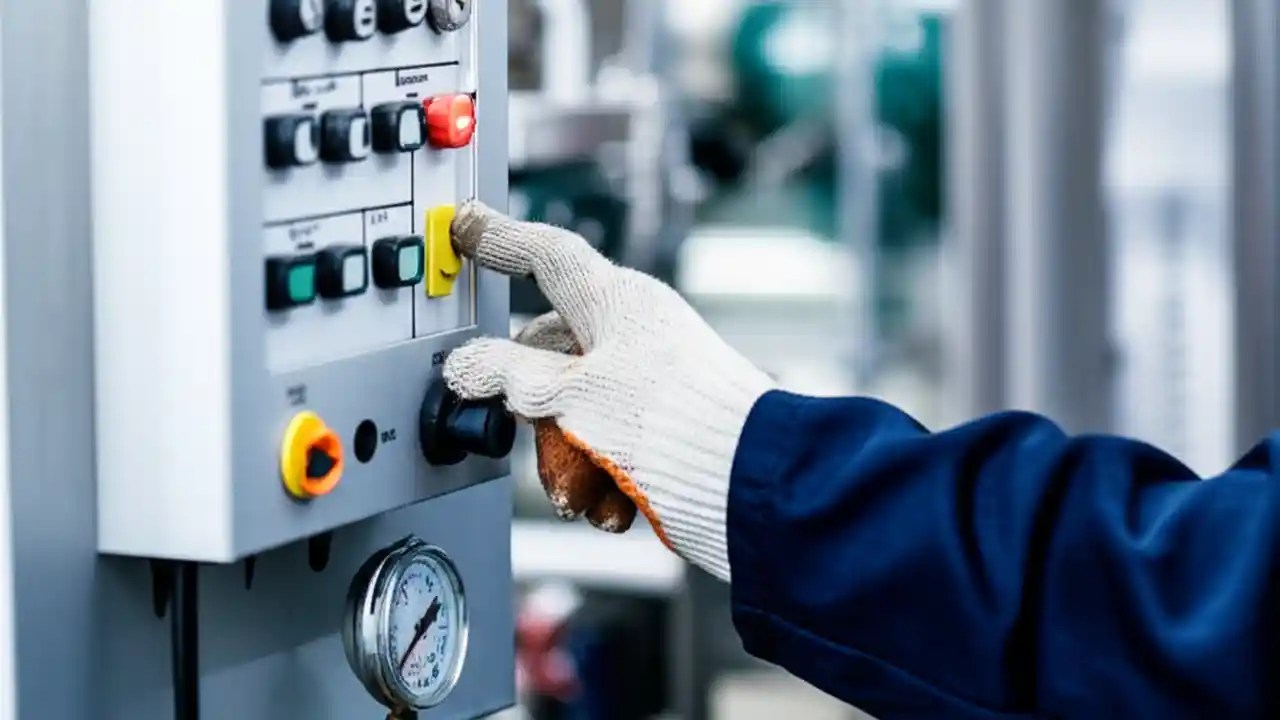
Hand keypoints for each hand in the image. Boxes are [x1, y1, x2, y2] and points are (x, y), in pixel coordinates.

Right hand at [442, 202, 773, 579]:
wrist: (753, 488)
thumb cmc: (679, 424)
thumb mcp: (571, 397)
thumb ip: (509, 377)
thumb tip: (466, 366)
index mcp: (616, 302)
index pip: (546, 255)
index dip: (501, 240)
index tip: (468, 226)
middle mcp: (631, 335)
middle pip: (547, 355)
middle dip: (529, 410)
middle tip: (515, 433)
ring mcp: (646, 382)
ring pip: (571, 412)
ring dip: (563, 461)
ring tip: (579, 492)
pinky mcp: (658, 430)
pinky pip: (603, 446)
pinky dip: (598, 480)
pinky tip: (612, 505)